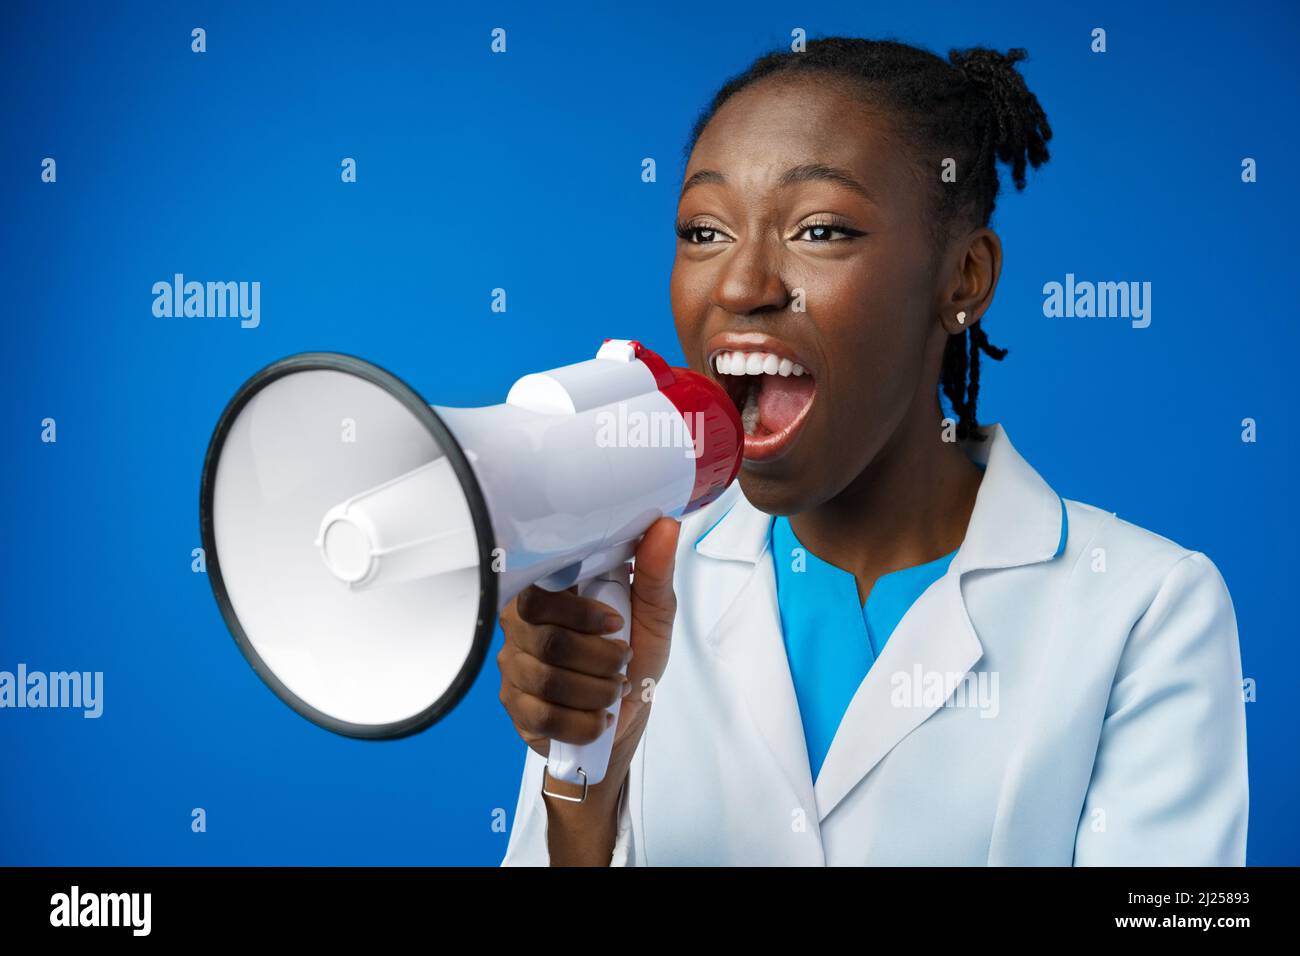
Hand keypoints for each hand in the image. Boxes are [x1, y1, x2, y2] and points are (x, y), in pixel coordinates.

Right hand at [497, 516, 680, 762]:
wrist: (628, 713)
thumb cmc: (635, 655)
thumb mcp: (654, 612)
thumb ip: (655, 570)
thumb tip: (665, 526)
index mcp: (549, 594)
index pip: (539, 593)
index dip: (580, 613)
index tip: (617, 623)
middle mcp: (521, 627)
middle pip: (547, 641)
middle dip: (600, 659)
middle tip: (624, 660)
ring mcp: (514, 669)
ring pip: (547, 681)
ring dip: (597, 691)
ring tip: (616, 689)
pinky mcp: (517, 709)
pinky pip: (543, 717)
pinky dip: (583, 722)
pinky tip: (600, 718)